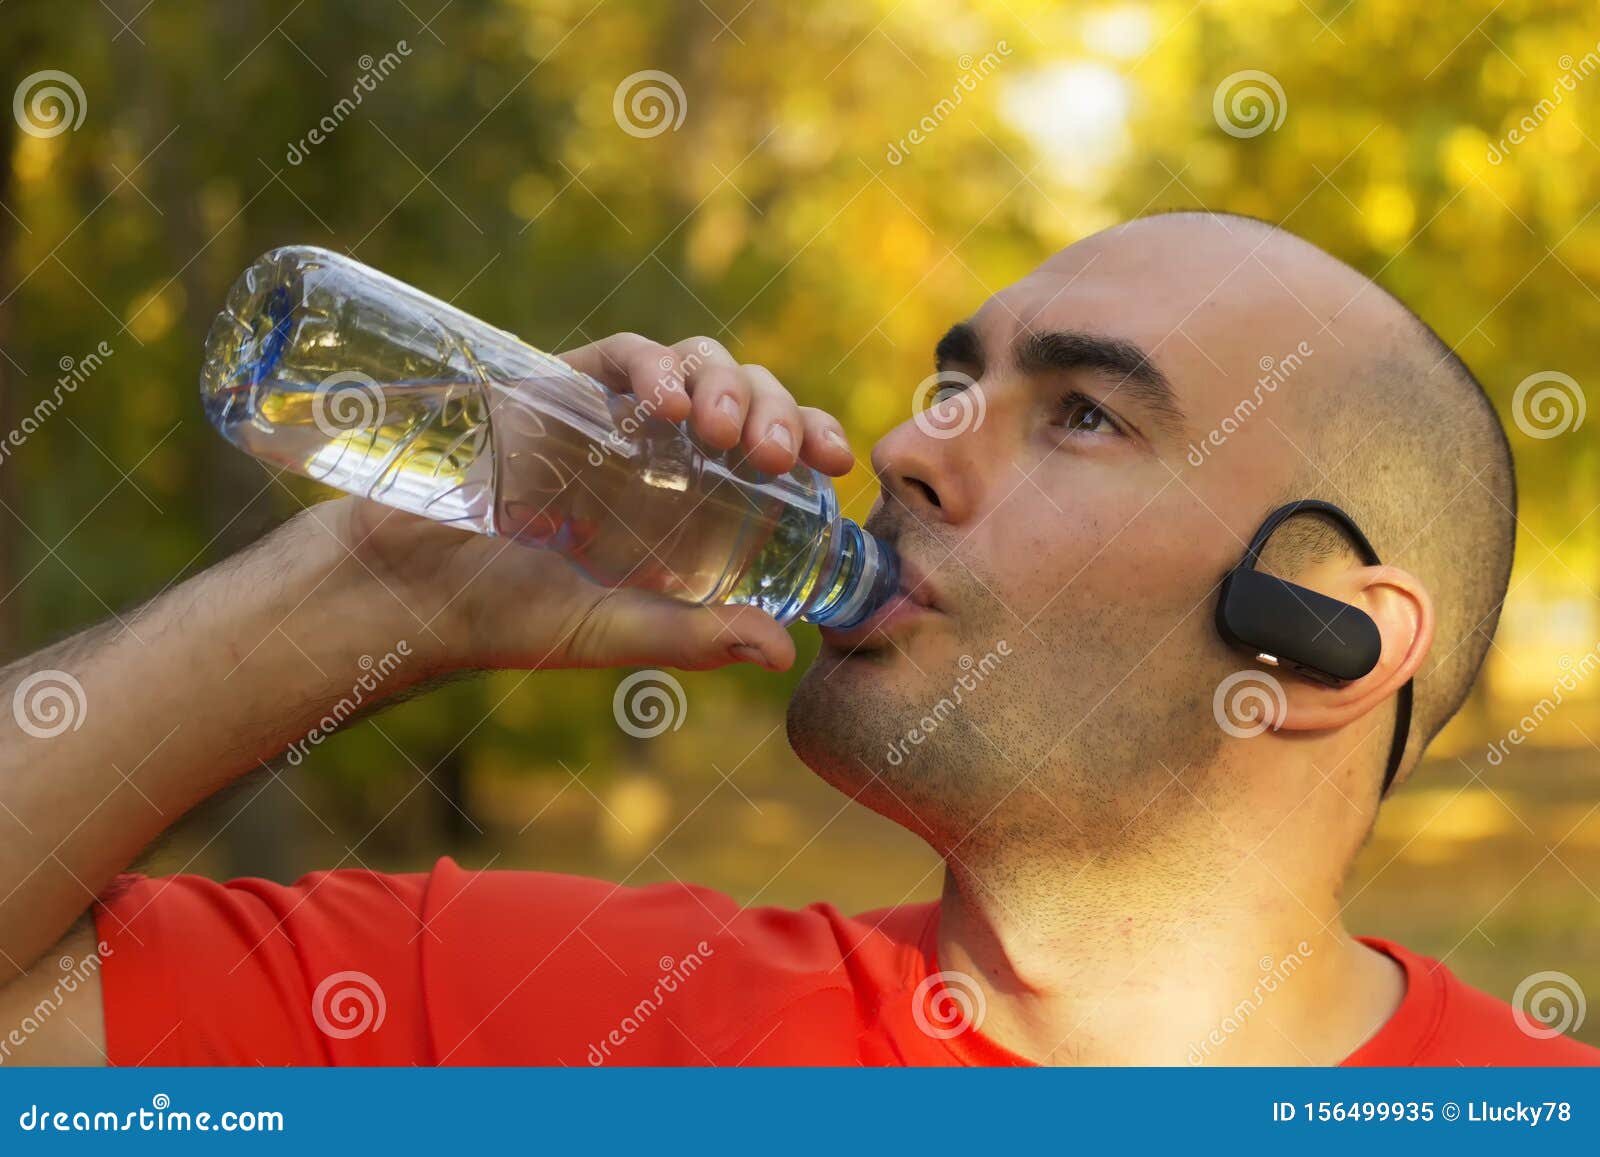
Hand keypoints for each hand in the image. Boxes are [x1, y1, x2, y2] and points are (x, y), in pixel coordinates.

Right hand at [328, 334, 856, 673]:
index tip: (837, 460)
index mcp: (692, 499)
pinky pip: (622, 354)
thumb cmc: (511, 616)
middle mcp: (662, 448)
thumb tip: (782, 650)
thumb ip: (691, 638)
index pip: (772, 448)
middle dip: (776, 410)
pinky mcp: (559, 387)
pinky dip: (652, 365)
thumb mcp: (615, 632)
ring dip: (724, 384)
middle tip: (775, 457)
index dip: (812, 438)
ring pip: (696, 362)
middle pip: (745, 396)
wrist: (408, 590)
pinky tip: (666, 400)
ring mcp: (613, 414)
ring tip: (724, 432)